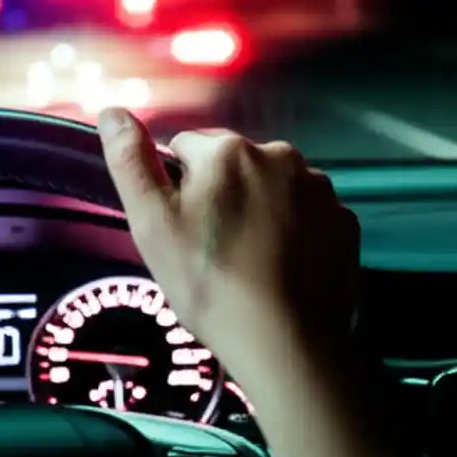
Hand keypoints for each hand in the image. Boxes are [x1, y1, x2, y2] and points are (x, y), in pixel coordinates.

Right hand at [96, 107, 358, 379]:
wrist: (289, 345)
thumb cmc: (210, 284)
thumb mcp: (152, 225)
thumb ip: (130, 162)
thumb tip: (111, 111)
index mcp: (228, 150)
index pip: (185, 149)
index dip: (176, 190)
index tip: (182, 232)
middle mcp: (280, 154)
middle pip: (232, 166)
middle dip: (220, 195)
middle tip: (212, 251)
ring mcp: (320, 189)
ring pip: (272, 188)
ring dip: (258, 210)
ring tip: (249, 263)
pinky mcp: (345, 221)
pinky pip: (307, 215)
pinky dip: (293, 232)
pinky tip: (281, 269)